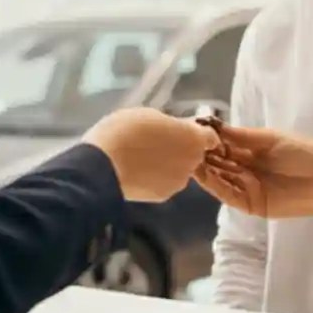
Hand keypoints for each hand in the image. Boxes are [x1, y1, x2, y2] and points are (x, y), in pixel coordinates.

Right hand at [84, 107, 220, 201]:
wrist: (101, 165)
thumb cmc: (125, 130)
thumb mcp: (150, 115)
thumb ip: (171, 125)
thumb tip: (177, 130)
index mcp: (193, 139)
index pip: (210, 138)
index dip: (200, 134)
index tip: (186, 131)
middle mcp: (191, 163)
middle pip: (193, 155)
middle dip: (180, 149)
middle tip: (157, 142)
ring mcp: (177, 183)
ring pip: (178, 170)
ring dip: (167, 165)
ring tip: (141, 158)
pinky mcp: (161, 197)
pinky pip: (163, 183)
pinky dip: (154, 179)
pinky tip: (136, 172)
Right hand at [193, 124, 312, 225]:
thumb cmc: (305, 153)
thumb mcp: (270, 139)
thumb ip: (241, 137)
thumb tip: (214, 127)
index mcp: (252, 150)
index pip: (223, 145)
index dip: (208, 140)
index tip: (191, 132)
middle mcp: (246, 169)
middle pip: (218, 162)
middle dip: (202, 155)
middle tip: (183, 147)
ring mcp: (248, 188)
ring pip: (220, 179)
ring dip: (205, 170)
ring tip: (189, 160)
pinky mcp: (251, 205)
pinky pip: (229, 195)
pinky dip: (215, 186)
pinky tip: (203, 176)